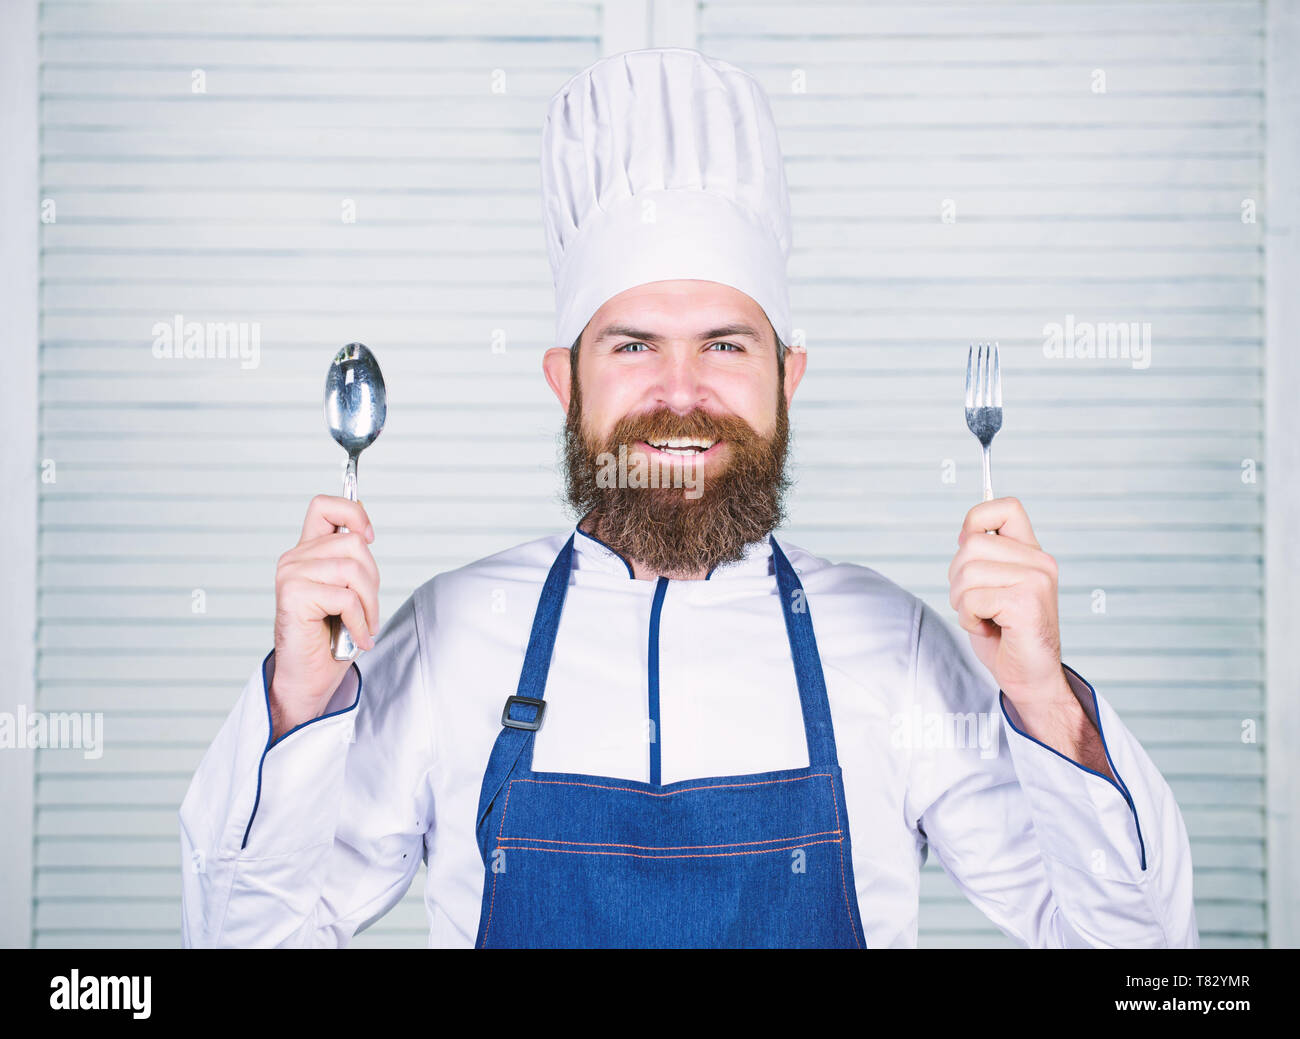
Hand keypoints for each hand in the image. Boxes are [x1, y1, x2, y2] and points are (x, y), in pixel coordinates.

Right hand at [270, 495, 380, 738]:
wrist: (309, 679)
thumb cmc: (329, 639)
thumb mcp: (349, 591)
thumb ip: (352, 562)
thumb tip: (365, 535)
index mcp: (307, 553)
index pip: (324, 506)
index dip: (353, 512)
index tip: (369, 536)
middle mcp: (294, 559)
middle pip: (354, 543)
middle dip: (373, 579)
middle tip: (368, 609)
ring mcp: (291, 575)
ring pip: (353, 570)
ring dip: (369, 604)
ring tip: (364, 626)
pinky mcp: (293, 595)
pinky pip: (345, 598)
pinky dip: (359, 621)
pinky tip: (357, 637)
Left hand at [947, 497, 1071, 712]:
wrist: (1030, 677)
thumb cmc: (1007, 635)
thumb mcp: (990, 587)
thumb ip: (982, 558)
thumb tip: (964, 533)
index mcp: (1032, 553)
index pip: (1005, 507)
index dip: (975, 520)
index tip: (969, 548)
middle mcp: (1040, 561)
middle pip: (970, 545)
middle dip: (957, 578)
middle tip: (976, 603)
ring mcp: (1036, 580)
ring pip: (966, 572)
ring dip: (962, 602)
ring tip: (984, 618)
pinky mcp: (1026, 602)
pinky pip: (972, 599)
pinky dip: (969, 618)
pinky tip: (990, 629)